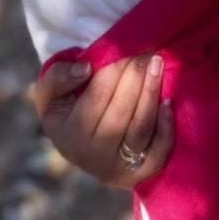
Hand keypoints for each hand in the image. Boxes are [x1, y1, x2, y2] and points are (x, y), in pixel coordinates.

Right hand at [35, 54, 172, 188]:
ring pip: (140, 128)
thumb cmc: (68, 109)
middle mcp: (91, 155)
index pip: (98, 94)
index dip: (115, 66)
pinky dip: (166, 128)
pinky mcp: (138, 175)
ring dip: (152, 92)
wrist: (82, 147)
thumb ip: (57, 76)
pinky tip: (168, 101)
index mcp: (67, 134)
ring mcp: (116, 168)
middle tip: (147, 50)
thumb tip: (85, 68)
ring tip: (158, 63)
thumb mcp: (50, 93)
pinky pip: (157, 153)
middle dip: (136, 74)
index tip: (126, 44)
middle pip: (122, 109)